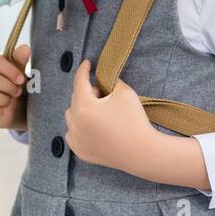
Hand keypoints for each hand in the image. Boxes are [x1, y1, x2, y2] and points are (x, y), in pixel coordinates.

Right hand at [0, 44, 29, 130]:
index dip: (9, 69)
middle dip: (8, 87)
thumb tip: (25, 48)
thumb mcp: (16, 72)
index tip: (21, 79)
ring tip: (9, 101)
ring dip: (4, 100)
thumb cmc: (10, 85)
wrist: (9, 109)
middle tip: (17, 92)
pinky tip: (3, 111)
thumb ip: (19, 60)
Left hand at [63, 60, 156, 174]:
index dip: (84, 70)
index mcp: (84, 107)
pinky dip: (79, 126)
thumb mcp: (124, 91)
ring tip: (100, 110)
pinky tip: (92, 125)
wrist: (142, 153)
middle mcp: (76, 124)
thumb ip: (110, 81)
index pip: (80, 82)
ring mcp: (76, 139)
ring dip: (81, 108)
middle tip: (104, 92)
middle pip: (76, 98)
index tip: (87, 63)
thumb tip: (102, 82)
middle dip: (88, 92)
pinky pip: (72, 133)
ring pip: (71, 115)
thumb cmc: (134, 120)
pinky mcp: (80, 151)